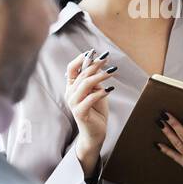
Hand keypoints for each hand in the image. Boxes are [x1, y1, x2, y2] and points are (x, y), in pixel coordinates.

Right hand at [64, 49, 116, 175]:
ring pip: (85, 84)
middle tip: (108, 58)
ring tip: (113, 71)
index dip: (81, 59)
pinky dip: (101, 93)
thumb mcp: (96, 92)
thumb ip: (95, 80)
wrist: (95, 132)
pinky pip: (90, 99)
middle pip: (81, 74)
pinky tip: (110, 90)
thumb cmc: (96, 110)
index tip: (94, 51)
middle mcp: (70, 93)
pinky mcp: (80, 112)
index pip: (71, 68)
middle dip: (95, 64)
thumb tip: (100, 63)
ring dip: (100, 76)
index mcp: (72, 87)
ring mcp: (73, 103)